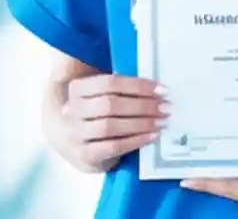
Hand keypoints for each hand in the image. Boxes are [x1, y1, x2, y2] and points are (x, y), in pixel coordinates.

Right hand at [53, 74, 168, 172]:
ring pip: (110, 126)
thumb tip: (156, 89)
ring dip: (141, 123)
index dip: (137, 85)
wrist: (72, 144)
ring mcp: (76, 134)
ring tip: (161, 122)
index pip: (109, 82)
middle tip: (165, 107)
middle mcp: (72, 110)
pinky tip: (151, 136)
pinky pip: (113, 147)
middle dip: (142, 105)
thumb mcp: (99, 97)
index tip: (162, 89)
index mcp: (77, 89)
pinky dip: (135, 141)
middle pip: (110, 104)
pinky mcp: (85, 155)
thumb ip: (119, 90)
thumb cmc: (94, 115)